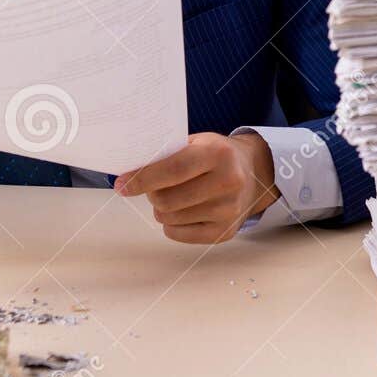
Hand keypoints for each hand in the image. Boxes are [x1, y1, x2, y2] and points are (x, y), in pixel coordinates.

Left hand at [114, 132, 280, 243]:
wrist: (254, 174)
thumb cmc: (216, 155)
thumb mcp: (197, 142)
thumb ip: (168, 154)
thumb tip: (130, 172)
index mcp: (218, 154)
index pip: (171, 170)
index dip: (142, 179)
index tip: (122, 185)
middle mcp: (228, 183)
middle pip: (167, 200)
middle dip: (151, 194)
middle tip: (153, 187)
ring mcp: (228, 211)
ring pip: (169, 218)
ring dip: (161, 208)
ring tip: (172, 196)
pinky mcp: (224, 233)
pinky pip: (178, 234)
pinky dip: (171, 223)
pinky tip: (182, 210)